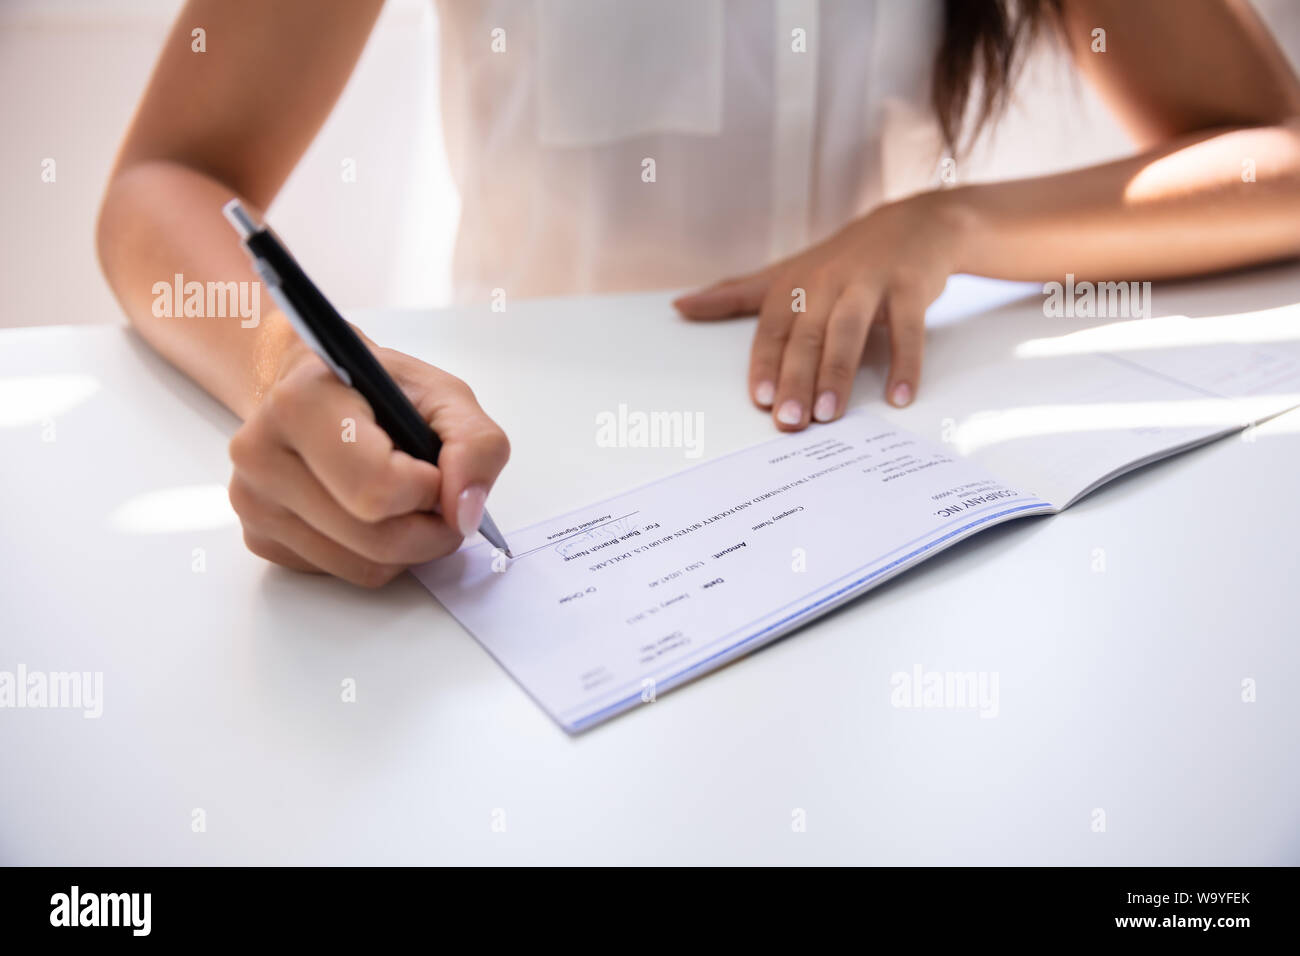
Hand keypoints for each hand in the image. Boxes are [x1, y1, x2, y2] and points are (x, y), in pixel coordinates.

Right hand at [227, 338, 509, 586]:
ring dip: (408, 547)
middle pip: (375, 539)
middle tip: (437, 497)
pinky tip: (370, 513)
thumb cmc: (378, 390)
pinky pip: (345, 574)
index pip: (377, 487)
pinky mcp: (260, 539)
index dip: (428, 489)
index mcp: (300, 402)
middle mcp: (261, 453)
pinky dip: (377, 555)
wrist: (314, 391)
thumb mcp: (444, 395)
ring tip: (405, 501)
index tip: (434, 467)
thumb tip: (466, 513)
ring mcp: (253, 502)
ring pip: (365, 567)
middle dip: (429, 528)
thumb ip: (475, 444)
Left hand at [673, 192, 968, 429]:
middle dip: (796, 380)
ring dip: (838, 373)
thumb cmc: (843, 260)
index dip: (765, 363)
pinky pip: (907, 330)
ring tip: (830, 414)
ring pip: (849, 331)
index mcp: (795, 285)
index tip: (760, 400)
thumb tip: (680, 305)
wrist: (915, 224)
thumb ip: (735, 295)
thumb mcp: (786, 274)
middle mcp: (828, 282)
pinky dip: (904, 364)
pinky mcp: (910, 287)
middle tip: (790, 421)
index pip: (772, 329)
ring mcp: (870, 282)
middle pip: (807, 336)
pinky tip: (899, 397)